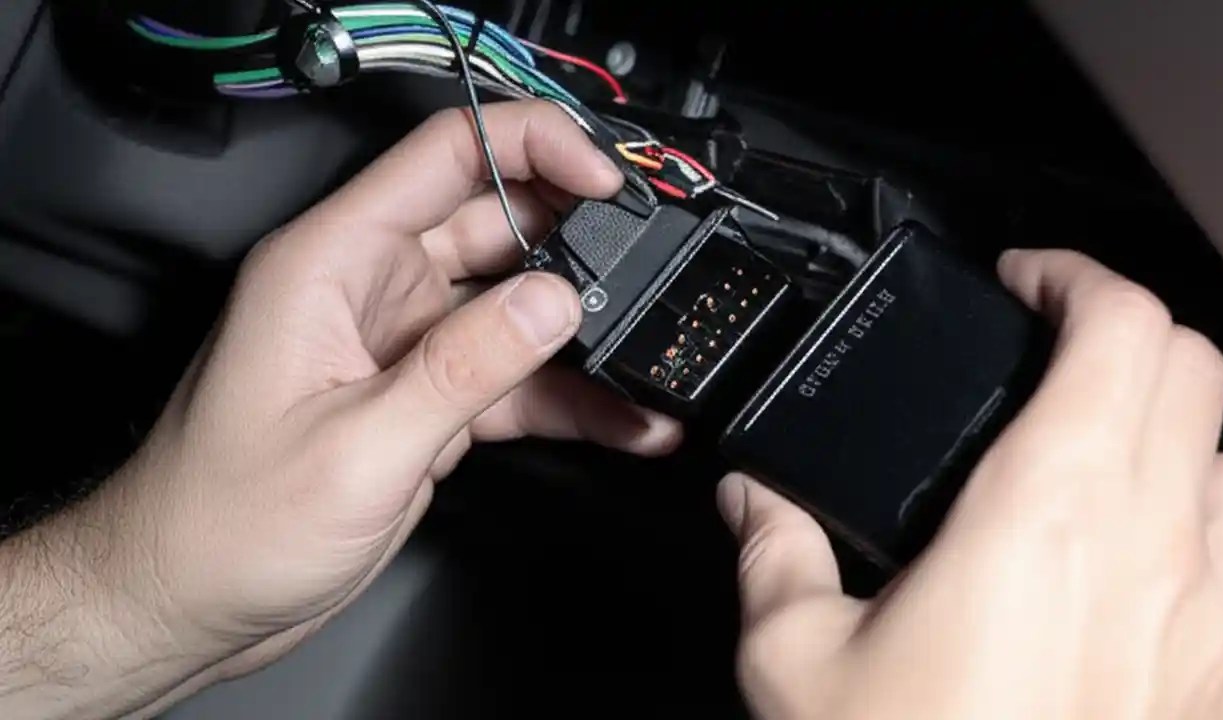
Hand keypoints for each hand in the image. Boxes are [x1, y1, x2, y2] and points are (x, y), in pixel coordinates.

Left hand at [0, 100, 679, 718]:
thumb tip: (551, 302)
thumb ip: (461, 369)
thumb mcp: (355, 446)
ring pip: (515, 308)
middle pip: (495, 226)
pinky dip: (569, 398)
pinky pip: (513, 379)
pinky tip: (625, 419)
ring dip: (585, 334)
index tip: (605, 179)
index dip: (532, 146)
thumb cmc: (223, 522)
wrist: (190, 601)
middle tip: (651, 273)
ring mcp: (404, 345)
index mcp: (331, 262)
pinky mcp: (424, 400)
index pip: (444, 156)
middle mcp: (371, 289)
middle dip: (579, 245)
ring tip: (652, 360)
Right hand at [719, 250, 1222, 718]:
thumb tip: (753, 501)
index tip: (1027, 279)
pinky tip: (1129, 568)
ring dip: (1182, 428)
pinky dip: (1206, 528)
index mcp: (1050, 513)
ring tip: (1105, 446)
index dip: (1079, 275)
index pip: (1121, 329)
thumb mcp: (797, 659)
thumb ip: (774, 553)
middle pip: (1195, 371)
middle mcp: (1155, 553)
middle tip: (1051, 342)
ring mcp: (1209, 625)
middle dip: (1125, 328)